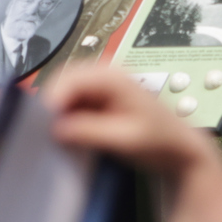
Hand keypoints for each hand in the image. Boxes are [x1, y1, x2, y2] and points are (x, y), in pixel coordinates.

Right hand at [46, 64, 202, 174]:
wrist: (178, 148)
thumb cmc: (159, 141)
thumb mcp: (125, 140)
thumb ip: (90, 132)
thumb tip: (56, 128)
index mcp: (113, 76)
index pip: (71, 79)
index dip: (53, 100)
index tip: (42, 125)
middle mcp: (104, 73)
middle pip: (63, 81)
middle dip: (52, 105)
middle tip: (45, 132)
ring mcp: (100, 84)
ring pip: (65, 92)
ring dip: (57, 112)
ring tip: (53, 135)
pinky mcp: (98, 97)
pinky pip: (72, 102)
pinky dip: (66, 116)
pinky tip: (66, 133)